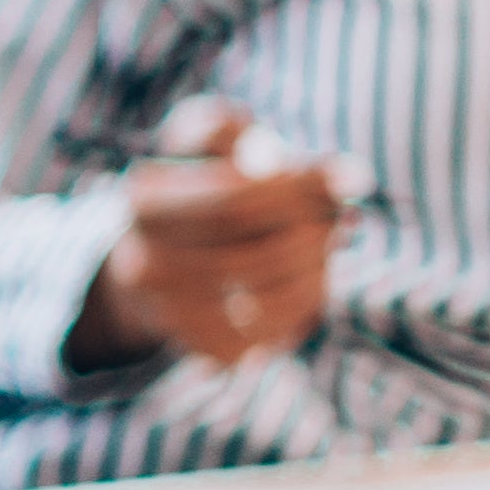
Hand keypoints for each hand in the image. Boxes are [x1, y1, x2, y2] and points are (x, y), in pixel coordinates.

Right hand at [70, 97, 346, 373]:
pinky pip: (274, 334)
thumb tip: (346, 179)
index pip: (237, 199)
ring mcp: (169, 314)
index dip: (302, 191)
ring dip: (317, 270)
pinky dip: (303, 306)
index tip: (342, 183)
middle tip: (336, 219)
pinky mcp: (202, 348)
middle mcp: (143, 263)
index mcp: (143, 201)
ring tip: (319, 249)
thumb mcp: (217, 141)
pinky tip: (300, 283)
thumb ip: (265, 141)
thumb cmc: (201, 184)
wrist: (155, 261)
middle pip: (263, 252)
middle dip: (316, 233)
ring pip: (274, 298)